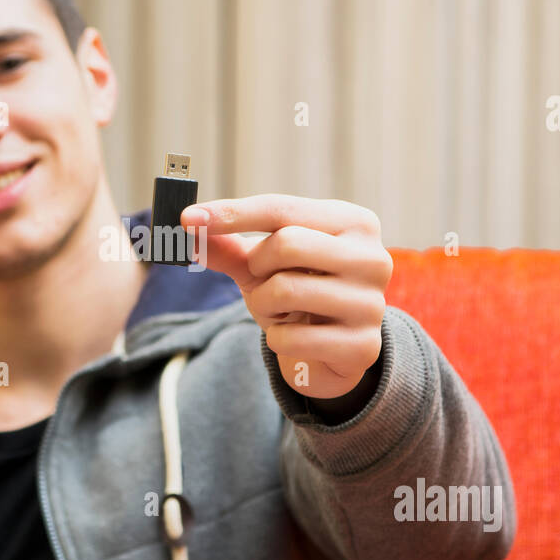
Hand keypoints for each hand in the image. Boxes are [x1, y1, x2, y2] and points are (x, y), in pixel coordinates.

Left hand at [181, 195, 392, 400]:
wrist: (334, 351)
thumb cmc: (300, 292)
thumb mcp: (263, 265)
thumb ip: (228, 246)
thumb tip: (187, 227)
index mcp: (353, 222)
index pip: (282, 209)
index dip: (232, 213)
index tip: (187, 218)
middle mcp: (372, 257)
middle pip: (286, 243)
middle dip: (259, 266)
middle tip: (264, 280)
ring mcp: (371, 303)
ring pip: (285, 290)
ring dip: (264, 304)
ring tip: (281, 311)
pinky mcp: (363, 346)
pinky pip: (292, 337)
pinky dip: (277, 339)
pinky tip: (295, 338)